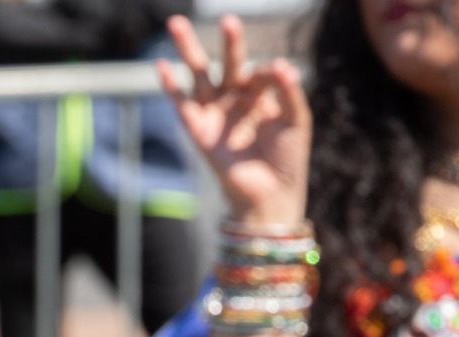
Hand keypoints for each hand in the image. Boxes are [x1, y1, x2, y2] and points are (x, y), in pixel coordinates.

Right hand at [157, 15, 309, 225]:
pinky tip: (161, 64)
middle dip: (228, 41)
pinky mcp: (199, 130)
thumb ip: (290, 92)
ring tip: (176, 23)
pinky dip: (170, 85)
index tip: (278, 75)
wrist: (269, 195)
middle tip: (228, 19)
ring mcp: (215, 113)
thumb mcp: (297, 121)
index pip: (260, 71)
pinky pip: (181, 103)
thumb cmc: (288, 159)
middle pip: (228, 62)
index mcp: (261, 96)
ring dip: (188, 49)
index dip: (268, 72)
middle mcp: (236, 100)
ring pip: (200, 74)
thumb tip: (281, 64)